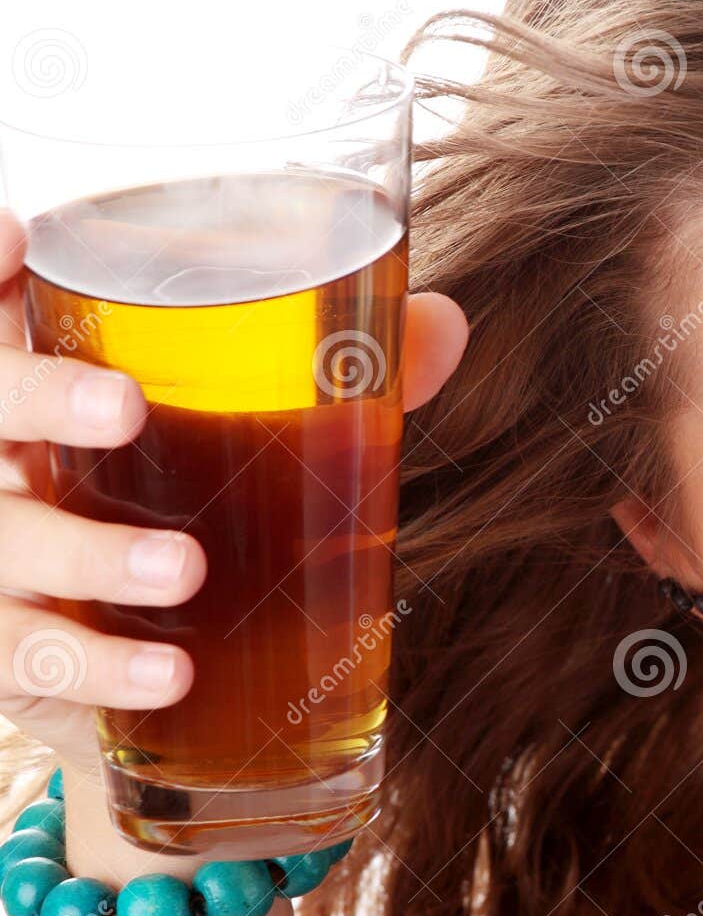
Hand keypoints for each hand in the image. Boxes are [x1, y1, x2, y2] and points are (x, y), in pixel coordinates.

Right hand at [0, 209, 467, 780]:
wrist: (171, 649)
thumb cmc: (205, 491)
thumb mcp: (257, 420)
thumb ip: (342, 366)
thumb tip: (445, 327)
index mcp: (50, 379)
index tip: (17, 238)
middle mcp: (1, 455)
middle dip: (36, 397)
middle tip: (125, 409)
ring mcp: (0, 553)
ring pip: (5, 545)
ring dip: (89, 554)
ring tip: (187, 570)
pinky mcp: (14, 649)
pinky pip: (29, 659)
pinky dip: (98, 670)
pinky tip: (171, 677)